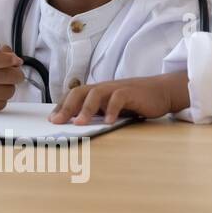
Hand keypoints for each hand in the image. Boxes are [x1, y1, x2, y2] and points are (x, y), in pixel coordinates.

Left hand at [48, 71, 190, 124]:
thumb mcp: (111, 106)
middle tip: (57, 122)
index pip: (73, 96)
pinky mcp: (131, 93)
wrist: (160, 91)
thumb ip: (96, 112)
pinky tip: (108, 122)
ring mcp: (116, 89)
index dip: (61, 106)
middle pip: (79, 92)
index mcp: (96, 91)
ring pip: (96, 94)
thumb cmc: (133, 101)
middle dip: (66, 107)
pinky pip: (119, 99)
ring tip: (79, 123)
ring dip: (85, 109)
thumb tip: (76, 124)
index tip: (51, 120)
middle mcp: (103, 88)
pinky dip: (112, 110)